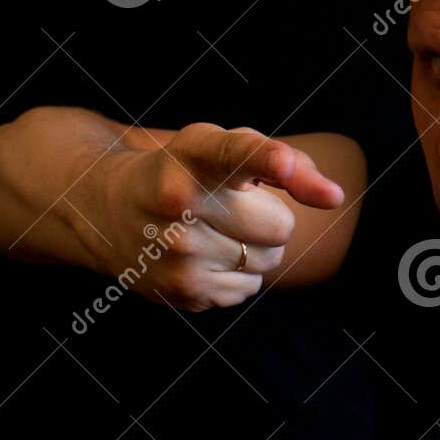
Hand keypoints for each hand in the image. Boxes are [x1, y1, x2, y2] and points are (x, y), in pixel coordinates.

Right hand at [93, 122, 345, 310]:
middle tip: (229, 207)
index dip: (266, 159)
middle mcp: (180, 203)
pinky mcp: (181, 291)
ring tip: (210, 230)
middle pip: (280, 226)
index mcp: (194, 156)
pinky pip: (249, 289)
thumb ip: (287, 161)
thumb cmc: (186, 171)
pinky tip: (201, 256)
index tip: (285, 165)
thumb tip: (333, 197)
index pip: (235, 154)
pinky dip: (236, 274)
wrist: (106, 210)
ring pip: (269, 261)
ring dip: (253, 248)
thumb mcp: (224, 147)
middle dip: (268, 218)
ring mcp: (178, 253)